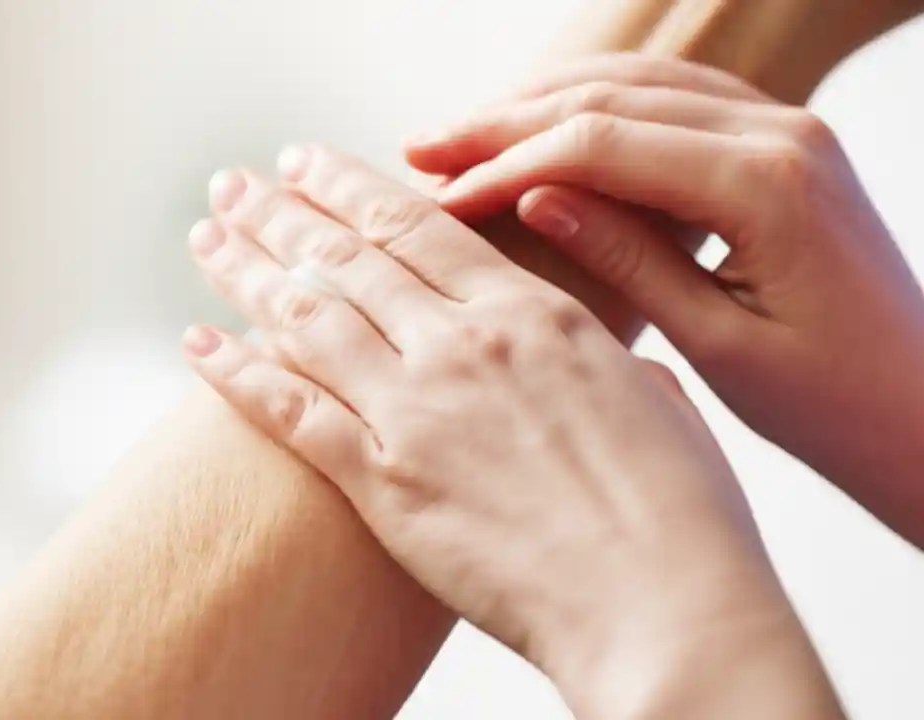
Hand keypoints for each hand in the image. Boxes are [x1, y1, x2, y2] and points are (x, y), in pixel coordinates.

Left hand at [181, 145, 834, 717]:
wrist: (664, 607)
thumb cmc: (680, 512)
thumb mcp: (655, 400)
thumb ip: (606, 361)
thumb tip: (601, 358)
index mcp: (531, 313)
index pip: (415, 226)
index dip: (347, 187)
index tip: (305, 162)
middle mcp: (463, 346)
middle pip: (346, 258)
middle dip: (280, 213)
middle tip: (234, 185)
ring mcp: (417, 412)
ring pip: (306, 319)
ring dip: (245, 272)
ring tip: (206, 238)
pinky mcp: (385, 485)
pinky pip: (289, 414)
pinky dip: (236, 373)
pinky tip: (197, 343)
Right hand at [407, 53, 923, 546]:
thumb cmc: (835, 401)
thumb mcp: (719, 344)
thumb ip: (626, 259)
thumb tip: (535, 199)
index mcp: (767, 184)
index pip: (600, 145)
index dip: (506, 165)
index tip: (439, 195)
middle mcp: (781, 133)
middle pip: (611, 96)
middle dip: (507, 121)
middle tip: (423, 148)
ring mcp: (787, 129)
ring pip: (638, 84)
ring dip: (544, 105)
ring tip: (466, 136)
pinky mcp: (782, 144)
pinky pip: (673, 102)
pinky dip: (597, 110)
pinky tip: (544, 132)